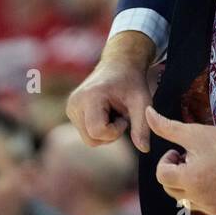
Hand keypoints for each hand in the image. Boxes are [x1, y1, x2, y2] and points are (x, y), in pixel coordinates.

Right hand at [67, 32, 156, 151]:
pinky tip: (106, 112)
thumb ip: (142, 126)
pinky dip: (99, 128)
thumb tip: (145, 150)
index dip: (115, 131)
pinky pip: (86, 134)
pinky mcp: (71, 111)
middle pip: (92, 140)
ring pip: (89, 140)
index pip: (98, 132)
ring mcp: (70, 108)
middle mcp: (74, 103)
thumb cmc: (132, 82)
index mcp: (90, 97)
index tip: (125, 116)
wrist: (119, 64)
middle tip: (121, 114)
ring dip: (106, 132)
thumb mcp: (142, 102)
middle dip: (111, 133)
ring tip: (114, 111)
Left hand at [146, 106, 215, 214]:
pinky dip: (201, 195)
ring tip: (203, 168)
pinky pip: (201, 206)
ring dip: (187, 185)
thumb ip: (166, 127)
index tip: (180, 152)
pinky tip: (213, 179)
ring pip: (184, 200)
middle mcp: (200, 198)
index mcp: (190, 179)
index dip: (167, 161)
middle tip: (192, 159)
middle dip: (176, 174)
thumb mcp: (193, 132)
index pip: (161, 175)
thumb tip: (147, 112)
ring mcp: (211, 207)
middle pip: (170, 189)